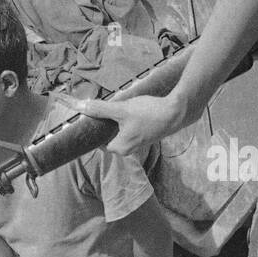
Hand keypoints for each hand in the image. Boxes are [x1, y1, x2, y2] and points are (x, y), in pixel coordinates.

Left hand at [50, 91, 194, 158]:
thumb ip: (100, 109)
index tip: (89, 118)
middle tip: (102, 109)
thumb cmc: (149, 113)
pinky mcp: (146, 135)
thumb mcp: (121, 110)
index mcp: (121, 148)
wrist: (176, 112)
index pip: (98, 143)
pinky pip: (130, 129)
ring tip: (117, 107)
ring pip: (120, 132)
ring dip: (116, 121)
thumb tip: (80, 107)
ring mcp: (139, 142)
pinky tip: (131, 109)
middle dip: (105, 123)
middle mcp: (129, 149)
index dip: (93, 130)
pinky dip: (127, 120)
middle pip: (109, 137)